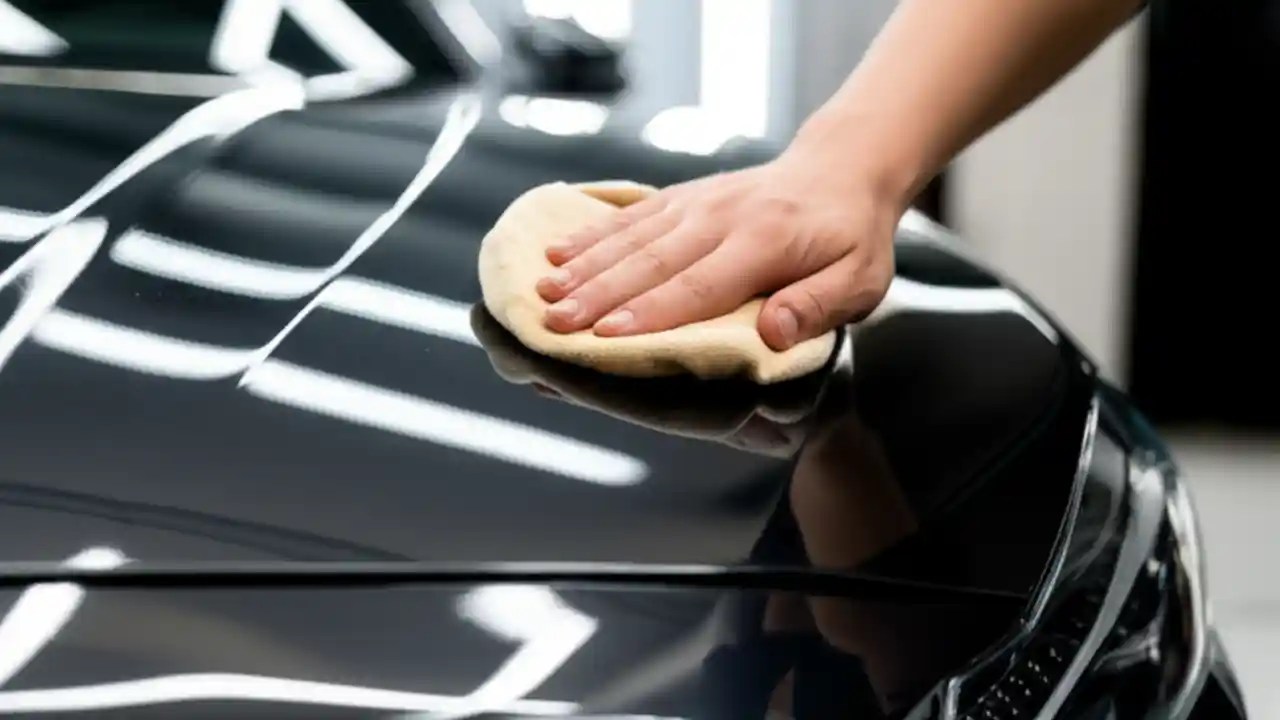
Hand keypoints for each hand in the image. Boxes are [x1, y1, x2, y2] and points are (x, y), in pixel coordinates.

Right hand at [535, 143, 902, 350]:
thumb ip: (818, 306)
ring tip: (544, 290)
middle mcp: (721, 218)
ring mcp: (697, 203)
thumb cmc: (850, 239)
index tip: (609, 335)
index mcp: (765, 243)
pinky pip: (632, 217)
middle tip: (555, 322)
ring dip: (585, 266)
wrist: (841, 169)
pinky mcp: (683, 198)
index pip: (701, 285)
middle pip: (653, 261)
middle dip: (599, 294)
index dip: (653, 313)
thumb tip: (774, 333)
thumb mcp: (860, 280)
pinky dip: (593, 235)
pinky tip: (558, 252)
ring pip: (633, 237)